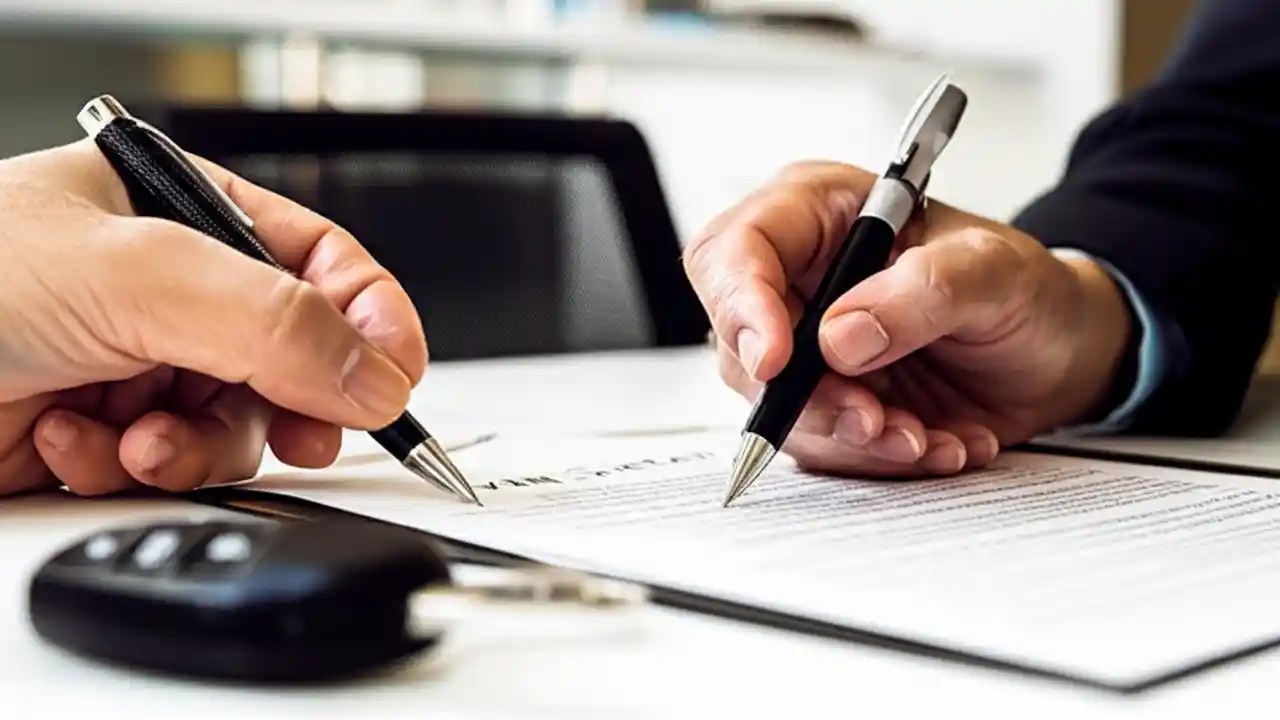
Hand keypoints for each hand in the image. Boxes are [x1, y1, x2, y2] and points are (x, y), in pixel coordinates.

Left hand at [0, 139, 424, 496]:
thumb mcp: (133, 274)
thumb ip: (273, 320)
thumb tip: (375, 372)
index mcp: (181, 213)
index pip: (320, 263)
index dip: (371, 318)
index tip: (397, 376)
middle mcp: (167, 288)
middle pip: (294, 353)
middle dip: (288, 397)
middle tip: (303, 425)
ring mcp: (137, 362)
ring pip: (238, 422)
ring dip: (196, 443)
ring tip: (143, 438)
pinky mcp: (106, 432)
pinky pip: (174, 464)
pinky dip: (138, 469)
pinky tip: (88, 449)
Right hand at [684, 161, 1131, 476]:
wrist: (1058, 353)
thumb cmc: (1024, 290)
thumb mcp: (993, 272)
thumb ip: (922, 292)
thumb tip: (838, 337)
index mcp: (818, 214)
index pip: (736, 251)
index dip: (741, 305)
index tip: (779, 360)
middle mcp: (799, 279)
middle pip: (743, 344)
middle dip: (806, 396)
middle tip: (872, 416)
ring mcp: (808, 347)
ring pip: (778, 407)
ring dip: (850, 436)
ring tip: (922, 434)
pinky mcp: (827, 401)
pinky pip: (822, 444)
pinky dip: (877, 457)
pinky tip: (933, 441)